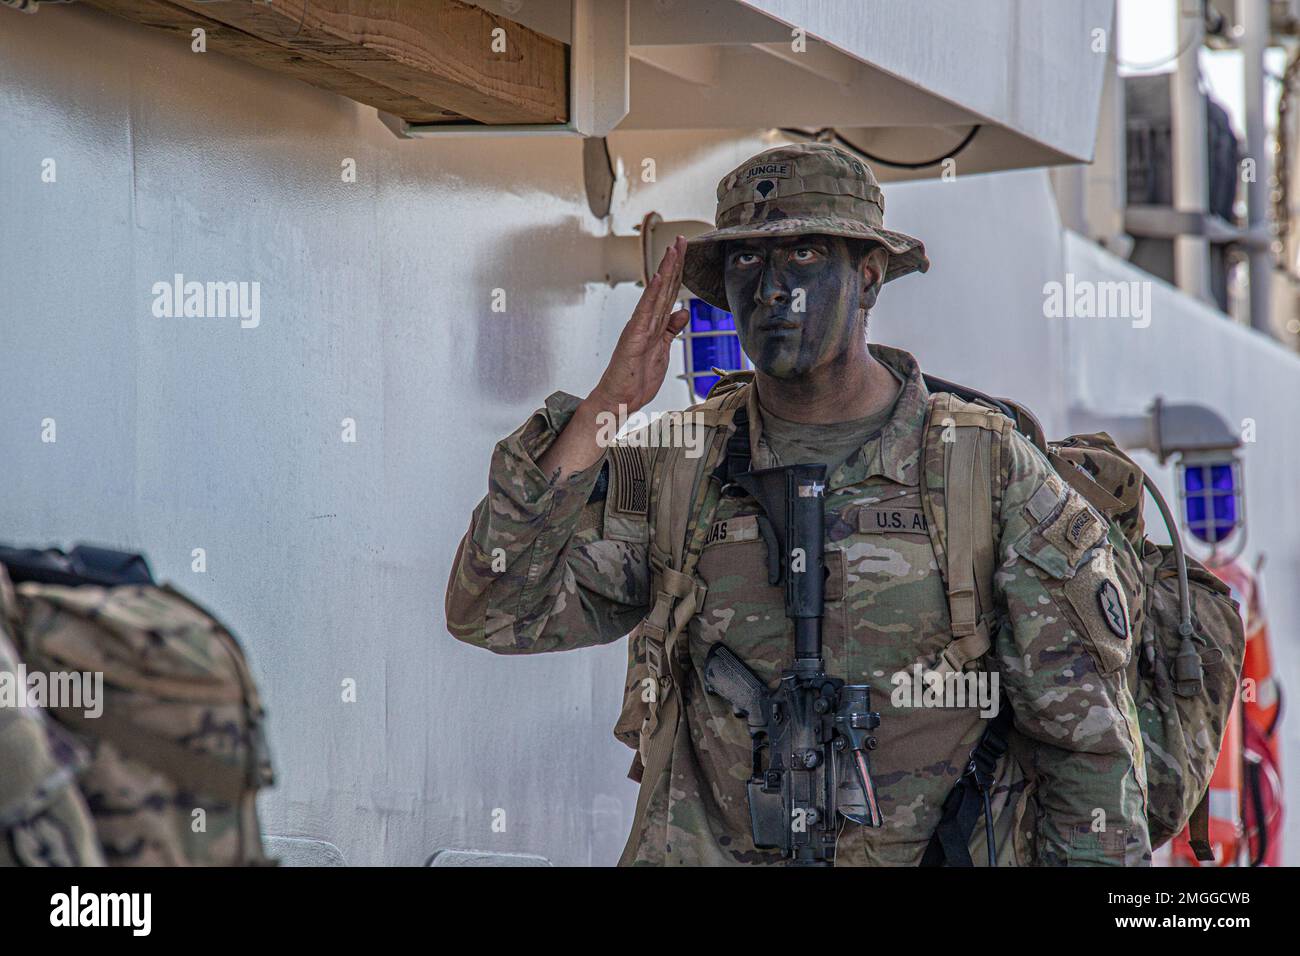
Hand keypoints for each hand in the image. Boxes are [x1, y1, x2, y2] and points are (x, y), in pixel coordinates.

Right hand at [589, 235, 690, 413]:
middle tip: (682, 239)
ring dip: (665, 271)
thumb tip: (682, 312)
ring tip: (672, 250)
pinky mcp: (633, 338)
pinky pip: (645, 313)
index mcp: (653, 325)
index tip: (685, 252)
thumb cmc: (635, 379)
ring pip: (655, 294)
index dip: (678, 272)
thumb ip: (670, 331)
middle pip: (663, 287)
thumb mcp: (662, 351)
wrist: (619, 400)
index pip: (668, 293)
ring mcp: (639, 328)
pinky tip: (658, 278)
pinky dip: (652, 294)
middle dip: (673, 263)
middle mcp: (645, 321)